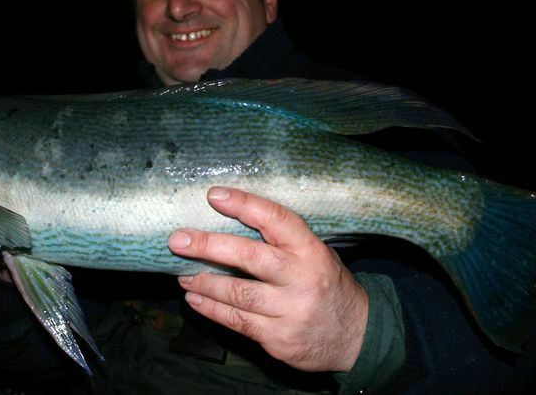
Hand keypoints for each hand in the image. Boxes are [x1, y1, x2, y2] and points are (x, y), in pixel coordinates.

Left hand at [168, 186, 368, 372]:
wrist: (358, 336)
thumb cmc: (328, 285)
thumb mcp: (318, 255)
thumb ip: (283, 242)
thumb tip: (230, 222)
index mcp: (312, 251)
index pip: (275, 219)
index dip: (244, 204)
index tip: (215, 196)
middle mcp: (301, 280)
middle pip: (248, 257)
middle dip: (208, 246)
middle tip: (178, 240)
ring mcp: (290, 312)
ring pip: (237, 294)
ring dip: (204, 283)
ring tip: (183, 275)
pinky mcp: (279, 340)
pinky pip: (238, 322)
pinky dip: (212, 310)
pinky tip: (196, 300)